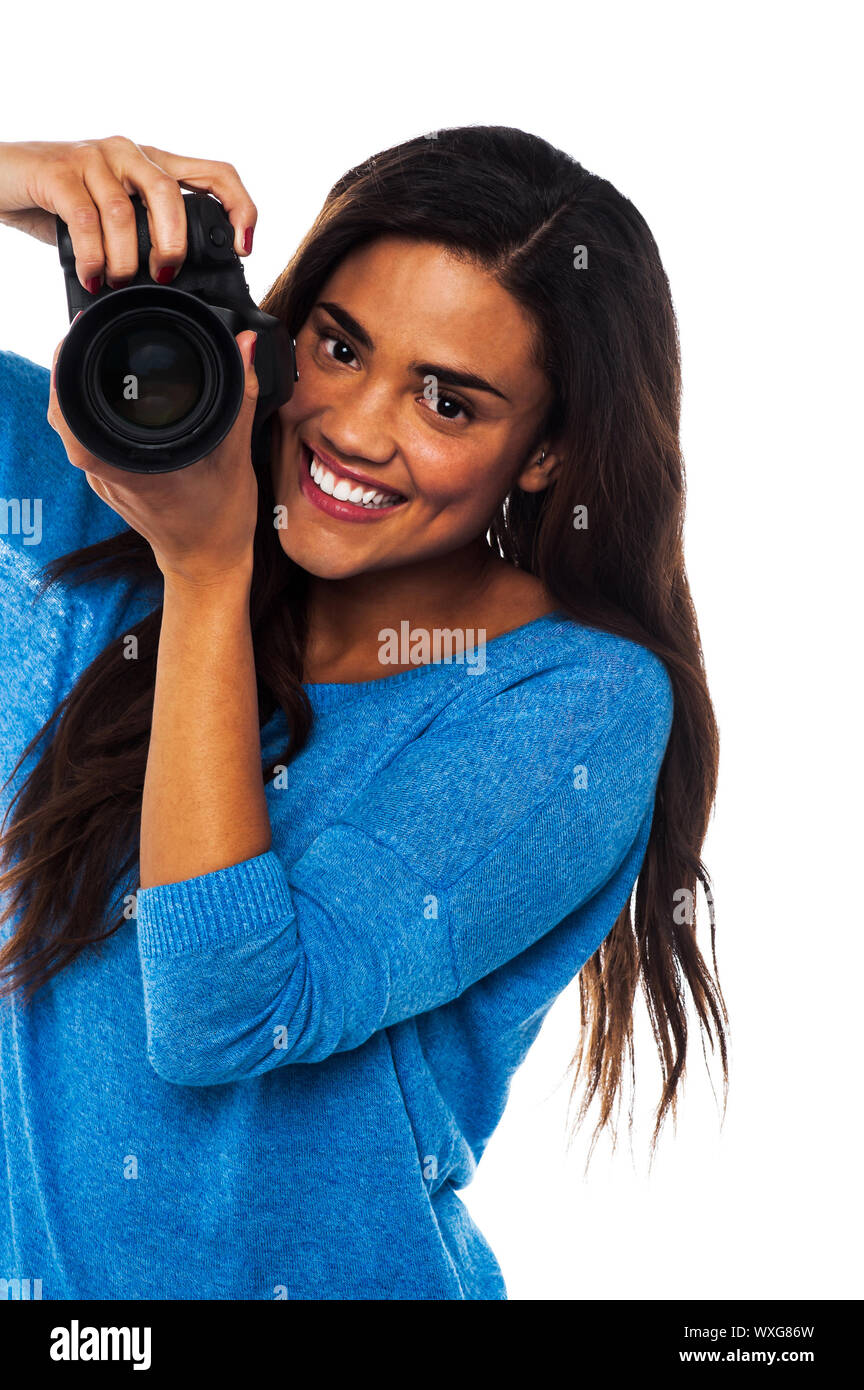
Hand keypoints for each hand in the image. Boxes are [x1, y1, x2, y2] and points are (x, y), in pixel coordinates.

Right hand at [0, 135, 256, 286]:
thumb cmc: (61, 201)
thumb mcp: (114, 218)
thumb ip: (145, 236)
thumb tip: (176, 282)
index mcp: (154, 165)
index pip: (216, 174)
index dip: (239, 208)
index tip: (244, 249)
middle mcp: (130, 154)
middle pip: (172, 194)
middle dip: (173, 244)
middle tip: (164, 275)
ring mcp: (94, 158)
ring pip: (125, 212)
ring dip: (125, 259)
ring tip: (118, 282)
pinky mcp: (59, 170)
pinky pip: (85, 218)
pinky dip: (93, 257)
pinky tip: (93, 278)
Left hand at [46, 328, 260, 587]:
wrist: (209, 564)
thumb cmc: (221, 521)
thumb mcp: (236, 455)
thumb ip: (240, 397)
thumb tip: (245, 348)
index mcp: (131, 468)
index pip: (74, 417)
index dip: (66, 375)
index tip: (79, 339)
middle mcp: (108, 475)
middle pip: (66, 415)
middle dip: (72, 370)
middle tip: (92, 335)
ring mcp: (104, 482)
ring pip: (74, 428)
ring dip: (79, 391)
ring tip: (99, 357)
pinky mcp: (110, 483)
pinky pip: (90, 440)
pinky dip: (94, 413)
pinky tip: (113, 397)